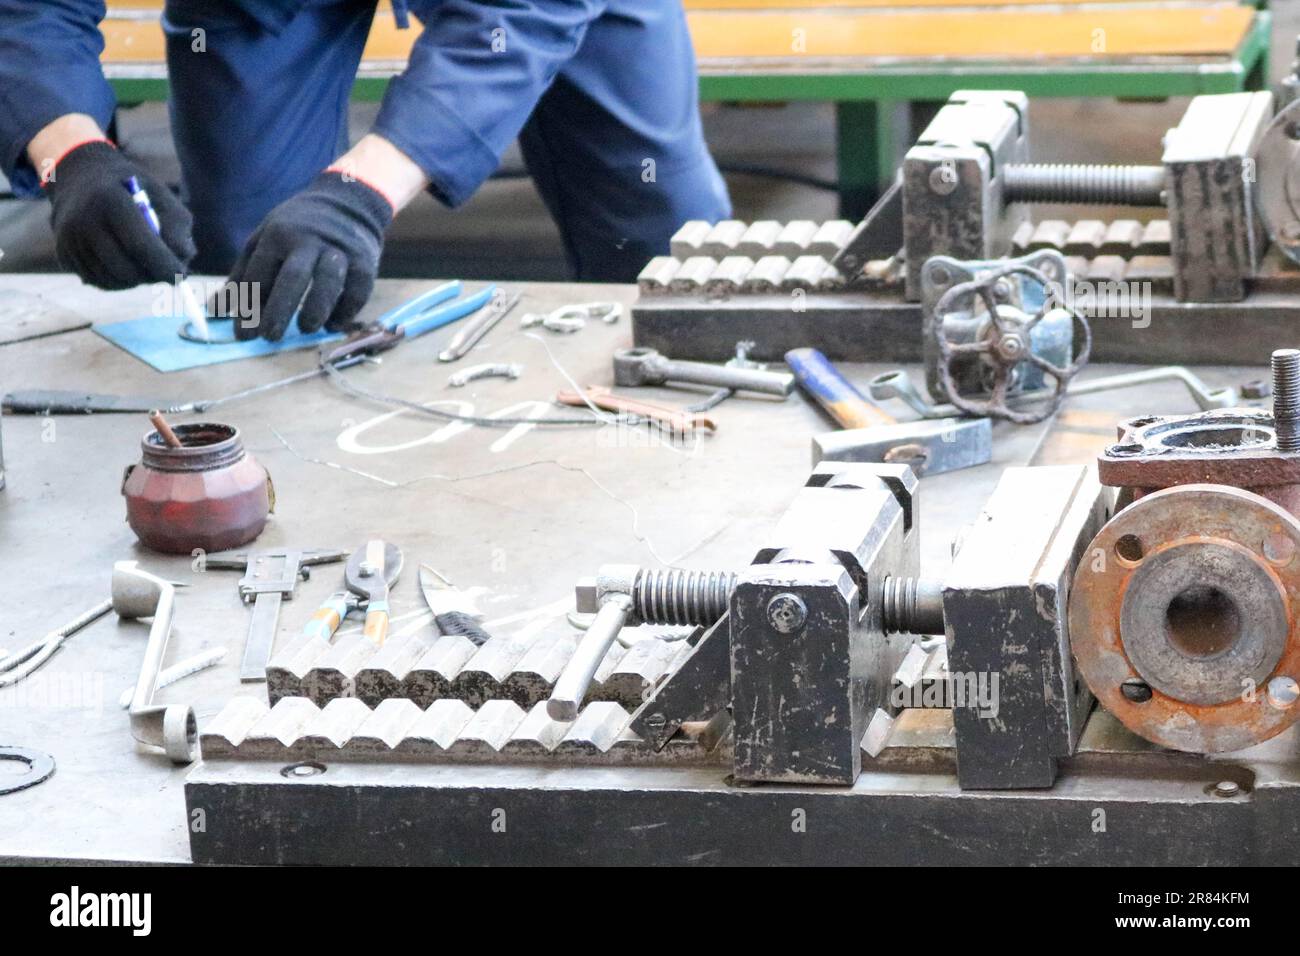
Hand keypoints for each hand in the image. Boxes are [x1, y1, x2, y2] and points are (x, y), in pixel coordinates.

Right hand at [44, 141, 194, 289]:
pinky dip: (119, 281)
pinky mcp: (63, 254)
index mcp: (109, 201)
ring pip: (112, 280)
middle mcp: (83, 222)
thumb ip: (177, 225)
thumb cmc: (131, 189)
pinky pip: (98, 282)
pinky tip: (126, 263)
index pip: (140, 245)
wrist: (80, 178)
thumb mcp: (160, 195)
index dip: (163, 266)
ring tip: (146, 263)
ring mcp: (69, 240)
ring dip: (137, 280)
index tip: (181, 277)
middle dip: (151, 276)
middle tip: (166, 272)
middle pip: (125, 269)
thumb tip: (185, 259)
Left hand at [218, 171, 393, 340]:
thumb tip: (215, 311)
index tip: (242, 335)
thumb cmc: (296, 229)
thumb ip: (242, 276)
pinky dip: (344, 311)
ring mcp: (339, 251)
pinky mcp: (365, 263)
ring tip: (306, 329)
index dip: (249, 306)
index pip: (260, 274)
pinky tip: (332, 324)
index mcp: (278, 234)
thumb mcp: (264, 241)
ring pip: (328, 283)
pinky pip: (356, 292)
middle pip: (293, 277)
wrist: (346, 204)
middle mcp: (309, 240)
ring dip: (315, 310)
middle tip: (269, 337)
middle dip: (279, 310)